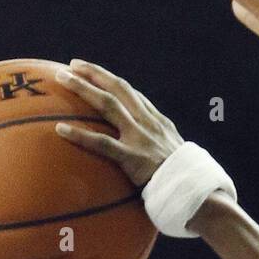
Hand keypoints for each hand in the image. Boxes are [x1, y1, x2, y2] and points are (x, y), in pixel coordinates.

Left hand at [53, 60, 182, 188]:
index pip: (131, 93)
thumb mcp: (175, 154)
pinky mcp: (133, 158)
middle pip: (117, 89)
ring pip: (108, 105)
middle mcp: (147, 123)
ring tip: (61, 79)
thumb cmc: (185, 180)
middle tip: (71, 65)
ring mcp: (140, 138)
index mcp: (157, 121)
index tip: (92, 71)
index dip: (110, 79)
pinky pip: (101, 143)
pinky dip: (79, 135)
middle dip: (94, 73)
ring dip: (83, 88)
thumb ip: (159, 146)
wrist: (197, 192)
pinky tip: (60, 129)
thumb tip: (147, 151)